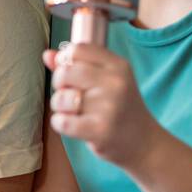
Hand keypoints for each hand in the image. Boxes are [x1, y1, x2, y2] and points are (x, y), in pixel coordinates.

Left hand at [44, 42, 160, 168]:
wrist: (143, 142)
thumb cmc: (120, 109)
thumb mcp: (107, 81)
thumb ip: (77, 65)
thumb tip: (47, 55)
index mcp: (118, 65)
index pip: (78, 49)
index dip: (64, 60)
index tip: (68, 72)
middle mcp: (115, 82)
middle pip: (66, 72)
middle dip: (59, 83)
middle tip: (69, 95)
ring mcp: (109, 106)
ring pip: (62, 97)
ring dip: (59, 106)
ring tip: (73, 111)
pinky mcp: (100, 130)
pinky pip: (62, 121)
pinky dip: (60, 123)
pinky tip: (71, 124)